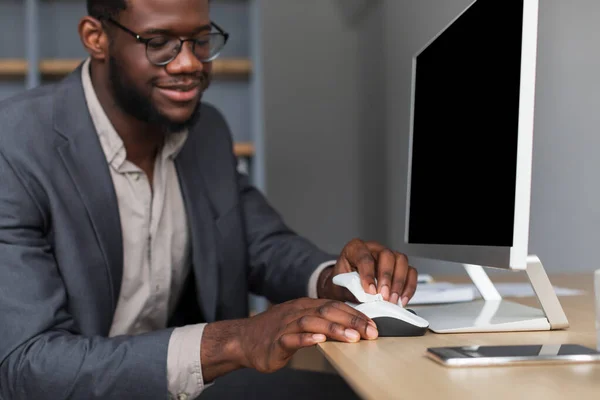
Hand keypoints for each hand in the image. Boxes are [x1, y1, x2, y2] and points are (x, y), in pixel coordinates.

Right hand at [238, 298, 377, 372]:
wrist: (244, 339)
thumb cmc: (275, 331)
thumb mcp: (301, 321)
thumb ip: (322, 321)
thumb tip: (350, 326)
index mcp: (306, 306)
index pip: (335, 305)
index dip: (355, 314)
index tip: (373, 325)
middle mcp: (297, 311)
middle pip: (327, 311)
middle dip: (351, 320)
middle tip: (370, 331)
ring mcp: (286, 325)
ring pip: (312, 322)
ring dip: (334, 329)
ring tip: (352, 337)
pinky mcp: (276, 341)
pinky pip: (291, 338)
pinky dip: (306, 339)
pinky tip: (318, 341)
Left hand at [318, 239, 417, 305]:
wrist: (344, 287)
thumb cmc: (342, 284)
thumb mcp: (340, 286)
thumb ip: (351, 290)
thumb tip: (365, 297)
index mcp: (355, 249)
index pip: (364, 256)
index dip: (368, 274)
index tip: (370, 291)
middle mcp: (373, 249)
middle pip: (386, 255)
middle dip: (386, 277)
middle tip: (384, 296)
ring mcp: (388, 256)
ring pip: (401, 261)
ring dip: (399, 282)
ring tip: (393, 299)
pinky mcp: (399, 266)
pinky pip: (411, 272)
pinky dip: (409, 287)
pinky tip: (402, 299)